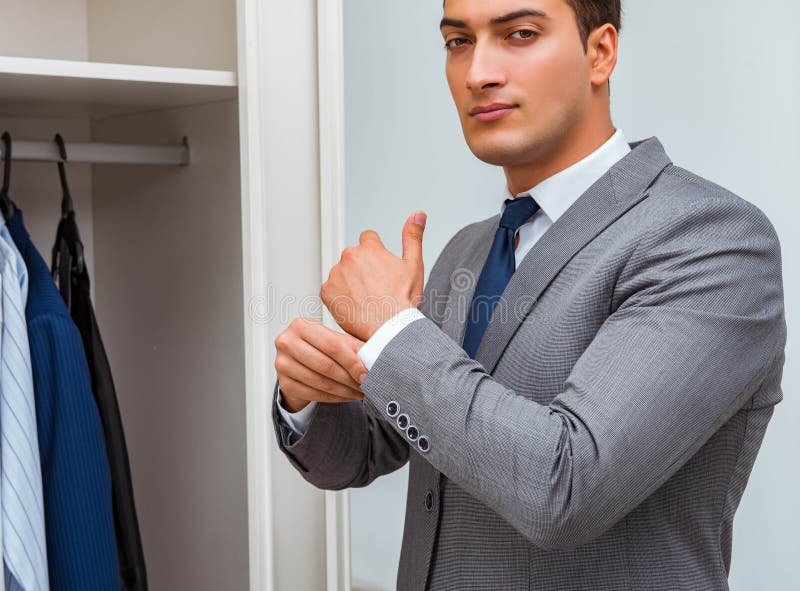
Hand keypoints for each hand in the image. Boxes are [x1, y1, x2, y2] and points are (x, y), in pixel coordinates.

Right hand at [274, 317, 367, 410]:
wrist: (298, 361)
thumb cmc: (319, 347)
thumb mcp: (337, 340)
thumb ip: (353, 346)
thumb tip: (374, 359)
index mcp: (301, 325)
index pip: (332, 346)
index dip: (352, 362)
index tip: (366, 373)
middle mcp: (287, 342)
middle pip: (326, 365)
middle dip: (349, 379)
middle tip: (365, 385)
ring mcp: (282, 364)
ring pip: (320, 382)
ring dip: (344, 391)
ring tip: (358, 392)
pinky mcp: (284, 383)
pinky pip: (314, 394)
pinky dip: (333, 398)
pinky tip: (345, 396)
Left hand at [320, 211, 426, 340]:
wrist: (388, 329)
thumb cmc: (402, 301)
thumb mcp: (414, 265)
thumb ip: (413, 236)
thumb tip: (418, 214)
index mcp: (369, 247)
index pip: (367, 238)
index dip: (375, 254)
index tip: (380, 269)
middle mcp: (349, 256)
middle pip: (353, 257)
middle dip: (361, 268)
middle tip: (375, 289)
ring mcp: (335, 274)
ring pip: (341, 273)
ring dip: (349, 282)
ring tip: (365, 300)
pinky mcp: (326, 292)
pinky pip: (331, 291)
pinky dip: (339, 297)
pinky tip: (354, 306)